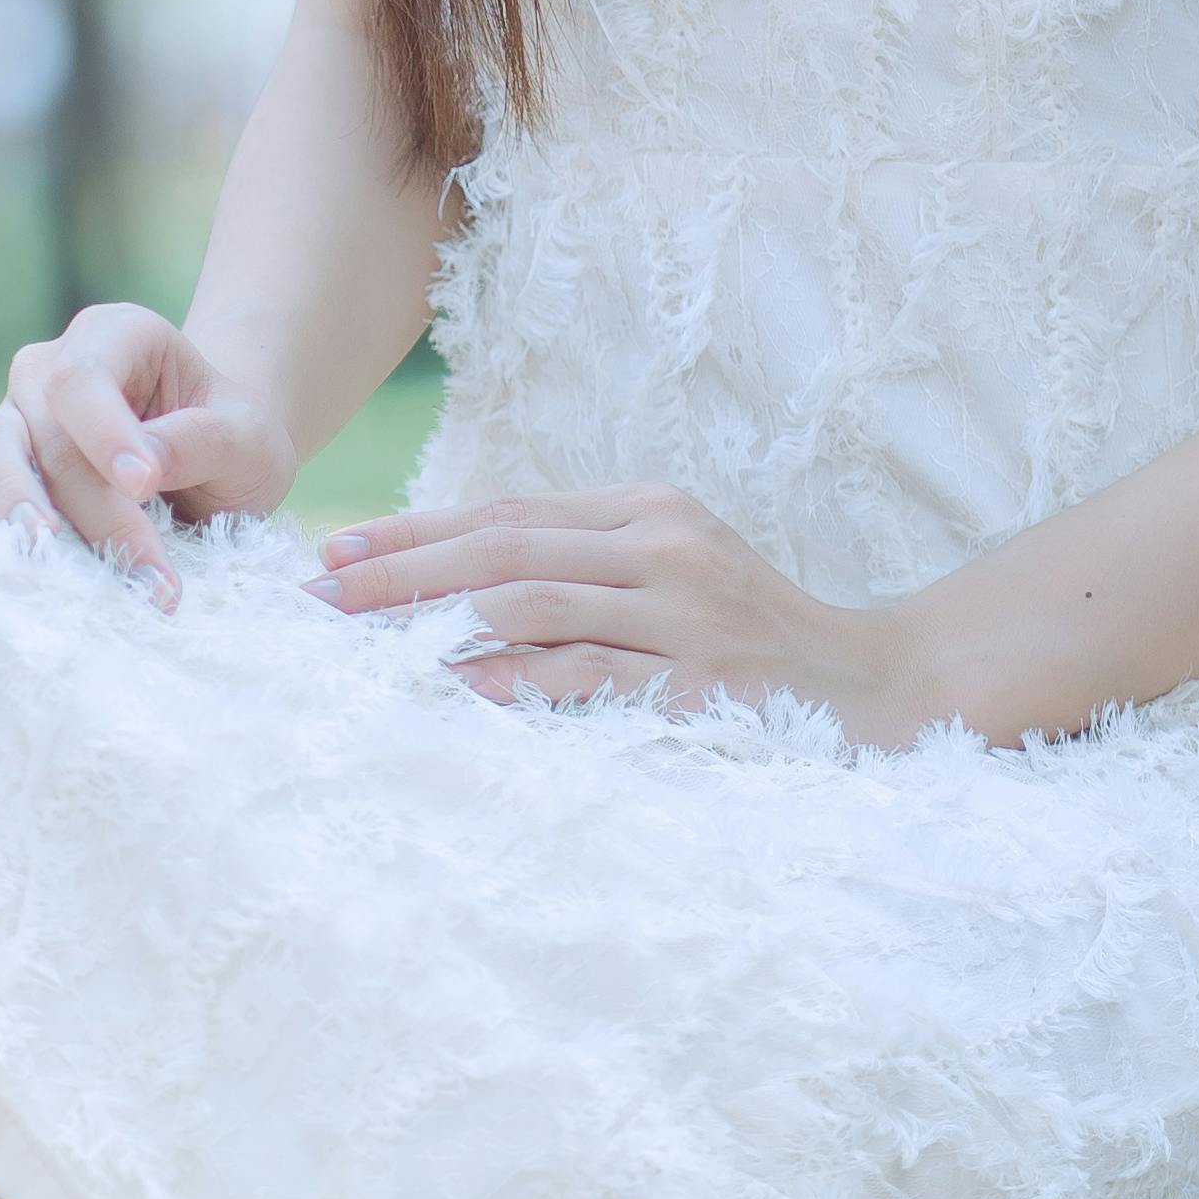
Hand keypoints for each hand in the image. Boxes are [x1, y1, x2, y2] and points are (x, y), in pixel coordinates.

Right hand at [0, 303, 295, 599]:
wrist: (217, 458)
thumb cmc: (232, 438)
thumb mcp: (246, 436)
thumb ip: (200, 441)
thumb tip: (141, 466)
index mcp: (115, 335)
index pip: (86, 378)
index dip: (105, 433)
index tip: (144, 484)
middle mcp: (51, 368)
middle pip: (40, 429)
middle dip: (86, 504)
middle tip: (138, 572)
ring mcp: (18, 417)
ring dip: (14, 508)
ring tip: (39, 558)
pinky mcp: (0, 466)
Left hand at [313, 482, 919, 741]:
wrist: (880, 687)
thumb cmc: (757, 636)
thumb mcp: (676, 572)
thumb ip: (587, 568)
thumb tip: (462, 586)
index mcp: (648, 511)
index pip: (506, 514)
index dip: (415, 532)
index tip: (336, 552)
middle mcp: (662, 547)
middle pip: (503, 548)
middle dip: (400, 570)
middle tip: (318, 591)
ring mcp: (683, 614)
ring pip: (533, 600)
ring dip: (432, 618)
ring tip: (358, 637)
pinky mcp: (699, 683)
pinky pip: (589, 676)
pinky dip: (514, 678)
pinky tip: (452, 685)